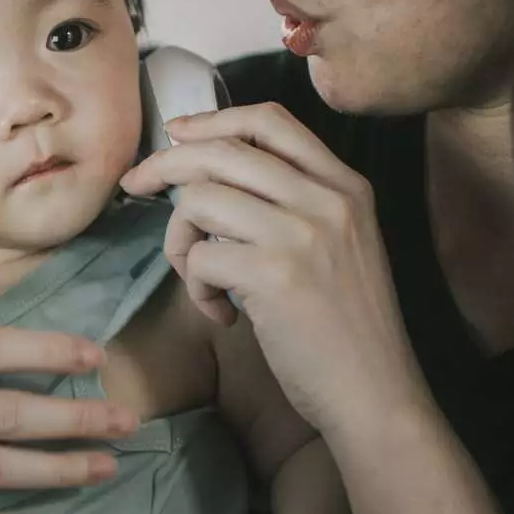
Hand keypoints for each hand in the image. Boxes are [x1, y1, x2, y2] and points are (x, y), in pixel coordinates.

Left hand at [118, 102, 431, 442]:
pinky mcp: (274, 275)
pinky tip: (223, 314)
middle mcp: (327, 199)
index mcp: (346, 185)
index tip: (176, 136)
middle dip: (164, 166)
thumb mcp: (339, 245)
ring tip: (201, 280)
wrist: (375, 393)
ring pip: (199, 200)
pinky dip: (195, 287)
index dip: (211, 121)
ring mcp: (302, 234)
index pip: (269, 120)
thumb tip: (208, 178)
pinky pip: (199, 256)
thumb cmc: (345, 328)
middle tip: (137, 187)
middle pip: (221, 151)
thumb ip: (293, 204)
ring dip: (180, 241)